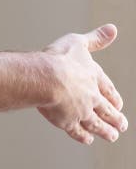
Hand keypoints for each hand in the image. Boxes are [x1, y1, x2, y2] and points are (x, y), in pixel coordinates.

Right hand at [38, 24, 127, 144]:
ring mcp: (80, 111)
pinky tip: (87, 139)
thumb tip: (113, 29)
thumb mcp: (79, 42)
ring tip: (112, 136)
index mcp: (94, 77)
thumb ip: (96, 38)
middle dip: (115, 119)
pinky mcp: (67, 121)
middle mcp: (91, 96)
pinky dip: (84, 136)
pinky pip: (77, 131)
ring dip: (105, 131)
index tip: (118, 105)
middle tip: (122, 125)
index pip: (108, 90)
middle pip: (106, 110)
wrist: (46, 77)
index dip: (114, 98)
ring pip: (97, 124)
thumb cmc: (60, 58)